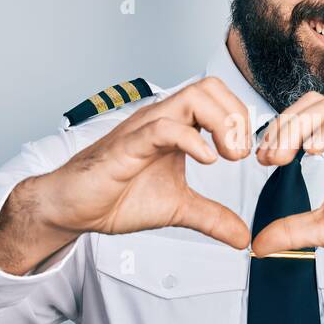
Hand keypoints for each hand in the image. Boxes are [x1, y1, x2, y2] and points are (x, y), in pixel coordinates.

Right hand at [0, 77, 252, 274]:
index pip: (218, 98)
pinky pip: (162, 128)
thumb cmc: (116, 196)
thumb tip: (243, 236)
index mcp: (176, 126)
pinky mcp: (127, 146)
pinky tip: (206, 161)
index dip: (242, 119)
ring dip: (222, 122)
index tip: (250, 154)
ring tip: (229, 155)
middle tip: (242, 153)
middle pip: (210, 87)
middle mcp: (162, 119)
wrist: (72, 207)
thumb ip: (212, 217)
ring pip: (191, 97)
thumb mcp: (178, 208)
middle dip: (238, 115)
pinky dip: (190, 139)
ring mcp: (144, 129)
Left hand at [250, 92, 323, 323]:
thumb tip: (258, 242)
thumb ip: (293, 230)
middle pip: (309, 105)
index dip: (277, 133)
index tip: (261, 160)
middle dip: (282, 125)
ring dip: (297, 126)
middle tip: (267, 156)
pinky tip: (311, 151)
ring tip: (283, 155)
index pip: (302, 120)